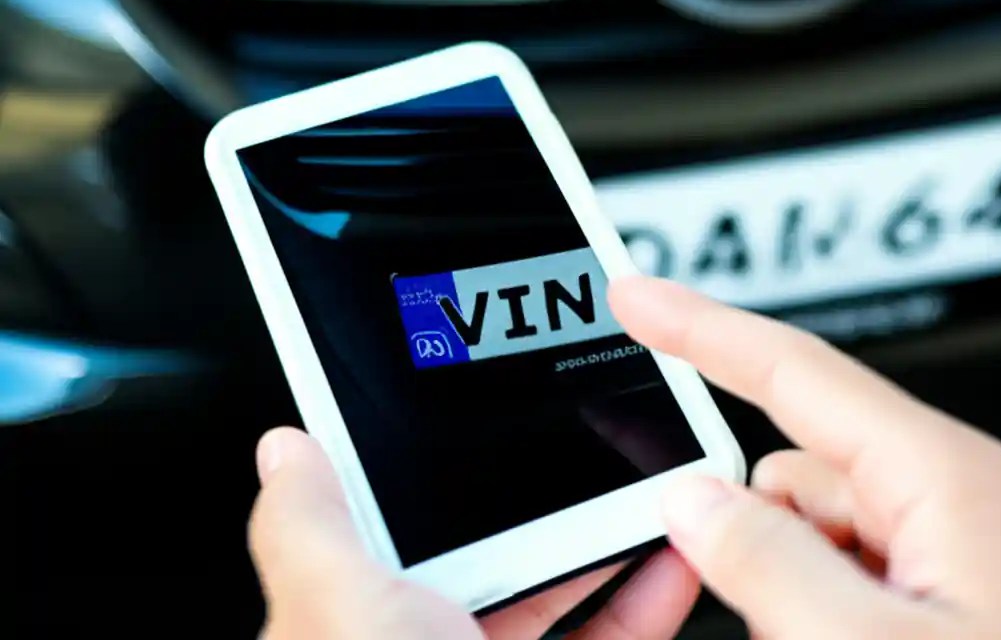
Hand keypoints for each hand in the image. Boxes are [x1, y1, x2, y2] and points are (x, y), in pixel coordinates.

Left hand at [249, 428, 699, 638]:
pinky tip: (671, 568)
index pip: (397, 524)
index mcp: (358, 619)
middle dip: (554, 505)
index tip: (491, 426)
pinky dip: (643, 605)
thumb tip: (285, 452)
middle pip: (496, 557)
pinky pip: (604, 638)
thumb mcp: (338, 616)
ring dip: (613, 547)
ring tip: (655, 499)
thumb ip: (310, 531)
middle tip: (602, 454)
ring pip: (562, 602)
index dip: (442, 472)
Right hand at [609, 276, 1000, 639]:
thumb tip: (697, 503)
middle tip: (760, 604)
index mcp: (944, 478)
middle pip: (797, 475)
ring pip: (819, 542)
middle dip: (753, 532)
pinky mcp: (960, 602)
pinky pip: (855, 585)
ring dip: (791, 597)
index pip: (795, 372)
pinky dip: (825, 620)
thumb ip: (770, 564)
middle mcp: (953, 502)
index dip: (702, 330)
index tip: (640, 298)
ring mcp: (958, 556)